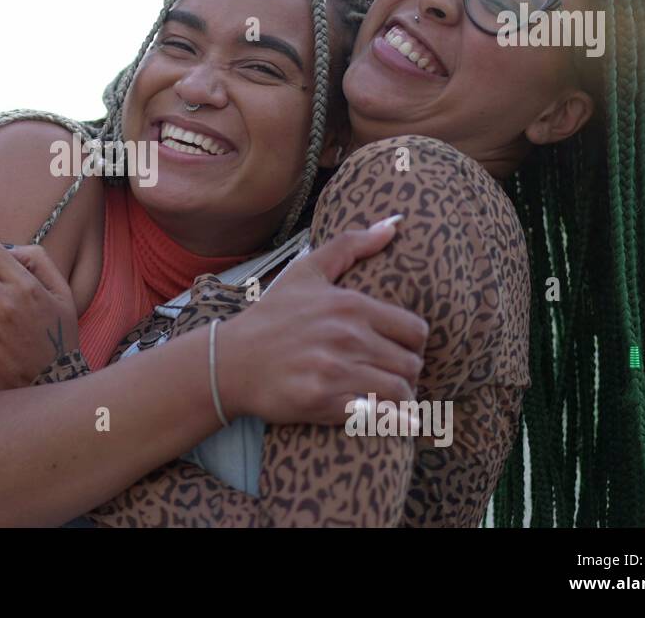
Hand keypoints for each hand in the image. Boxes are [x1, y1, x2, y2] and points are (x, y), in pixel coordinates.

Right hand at [216, 215, 428, 425]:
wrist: (229, 361)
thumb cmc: (271, 317)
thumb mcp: (306, 273)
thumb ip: (350, 245)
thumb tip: (394, 224)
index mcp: (350, 305)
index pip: (416, 331)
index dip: (412, 344)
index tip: (396, 351)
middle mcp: (346, 337)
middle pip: (410, 364)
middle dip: (405, 373)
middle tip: (389, 376)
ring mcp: (334, 371)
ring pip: (399, 392)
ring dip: (398, 399)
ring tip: (384, 397)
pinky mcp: (322, 401)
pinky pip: (377, 415)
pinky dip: (389, 421)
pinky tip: (386, 420)